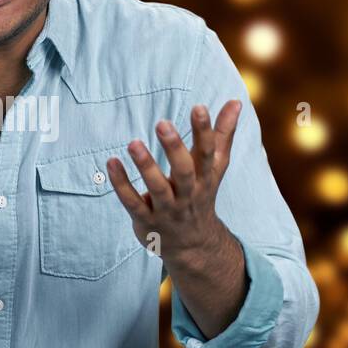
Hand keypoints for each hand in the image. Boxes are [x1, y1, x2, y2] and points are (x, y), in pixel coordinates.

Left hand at [106, 100, 240, 264]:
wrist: (192, 246)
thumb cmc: (201, 195)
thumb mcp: (215, 167)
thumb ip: (223, 134)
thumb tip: (236, 101)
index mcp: (205, 178)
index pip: (207, 153)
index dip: (204, 131)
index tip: (199, 107)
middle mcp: (188, 194)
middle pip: (184, 171)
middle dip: (174, 148)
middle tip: (162, 123)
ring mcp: (167, 209)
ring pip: (157, 188)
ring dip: (145, 165)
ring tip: (133, 143)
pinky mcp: (147, 220)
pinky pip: (133, 202)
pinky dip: (121, 184)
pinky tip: (112, 162)